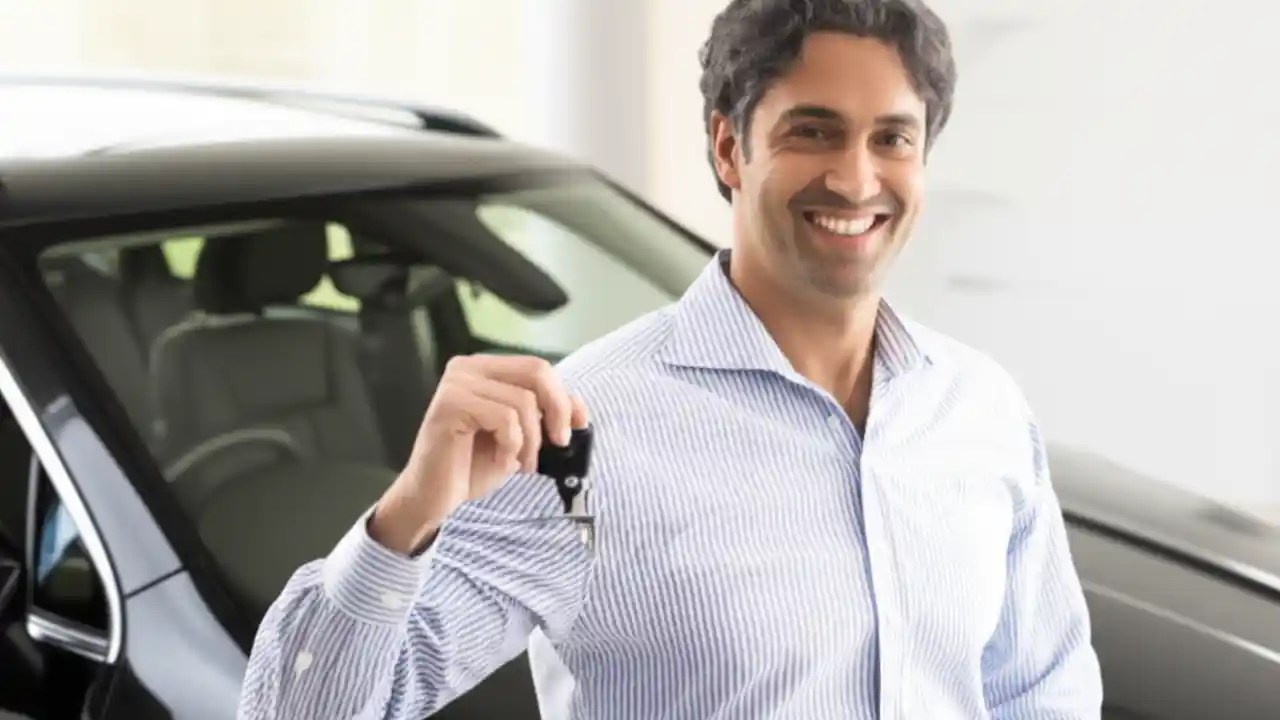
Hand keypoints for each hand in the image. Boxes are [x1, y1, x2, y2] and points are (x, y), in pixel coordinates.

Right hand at [370, 354, 588, 553]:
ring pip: (523, 401)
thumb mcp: (521, 436)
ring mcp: (456, 383)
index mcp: (484, 368)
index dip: (565, 396)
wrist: (436, 499)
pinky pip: (504, 418)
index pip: (537, 367)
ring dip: (531, 440)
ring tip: (520, 463)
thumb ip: (544, 414)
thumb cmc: (474, 467)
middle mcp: (467, 367)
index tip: (578, 426)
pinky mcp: (450, 404)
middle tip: (558, 444)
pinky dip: (512, 445)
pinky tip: (500, 461)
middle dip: (557, 410)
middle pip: (536, 372)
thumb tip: (580, 408)